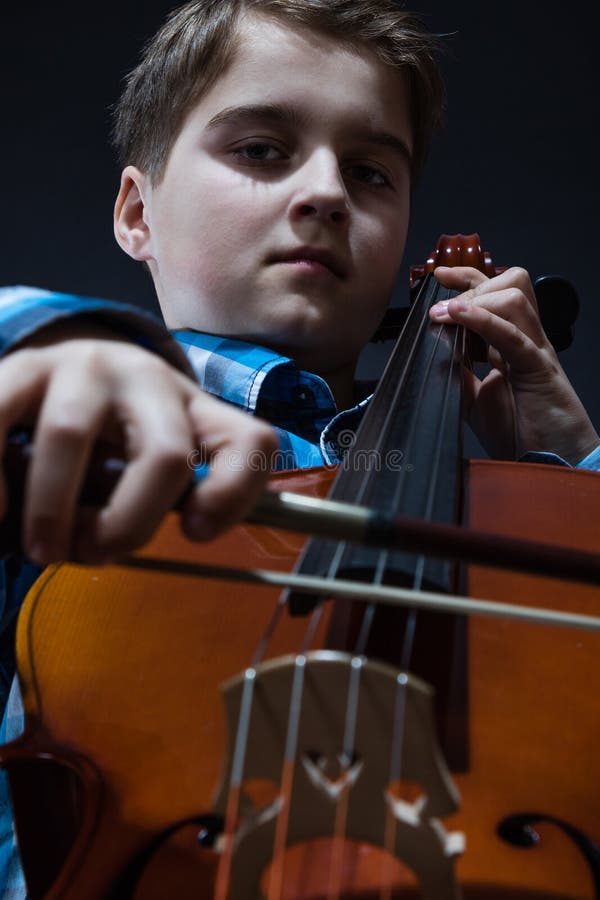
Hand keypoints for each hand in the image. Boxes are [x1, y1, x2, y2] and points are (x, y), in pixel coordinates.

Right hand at [0, 335, 277, 564]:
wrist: (63, 368)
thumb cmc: (114, 437)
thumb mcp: (152, 461)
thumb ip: (158, 500)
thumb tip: (110, 548)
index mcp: (195, 409)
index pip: (249, 442)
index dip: (235, 495)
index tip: (195, 533)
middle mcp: (149, 379)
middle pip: (164, 454)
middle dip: (130, 522)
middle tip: (94, 554)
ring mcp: (86, 366)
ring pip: (71, 434)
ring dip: (52, 508)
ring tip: (44, 547)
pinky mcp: (26, 366)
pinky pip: (1, 415)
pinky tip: (0, 508)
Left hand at [429, 266, 598, 462]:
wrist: (549, 463)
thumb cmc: (521, 434)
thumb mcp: (475, 401)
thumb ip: (458, 376)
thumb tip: (432, 356)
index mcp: (513, 344)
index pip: (497, 292)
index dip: (469, 278)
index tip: (438, 276)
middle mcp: (527, 340)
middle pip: (511, 283)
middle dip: (473, 283)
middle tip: (441, 305)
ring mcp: (536, 351)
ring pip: (516, 298)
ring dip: (475, 300)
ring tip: (444, 315)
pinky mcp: (538, 370)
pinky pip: (513, 336)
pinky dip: (483, 321)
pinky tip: (457, 317)